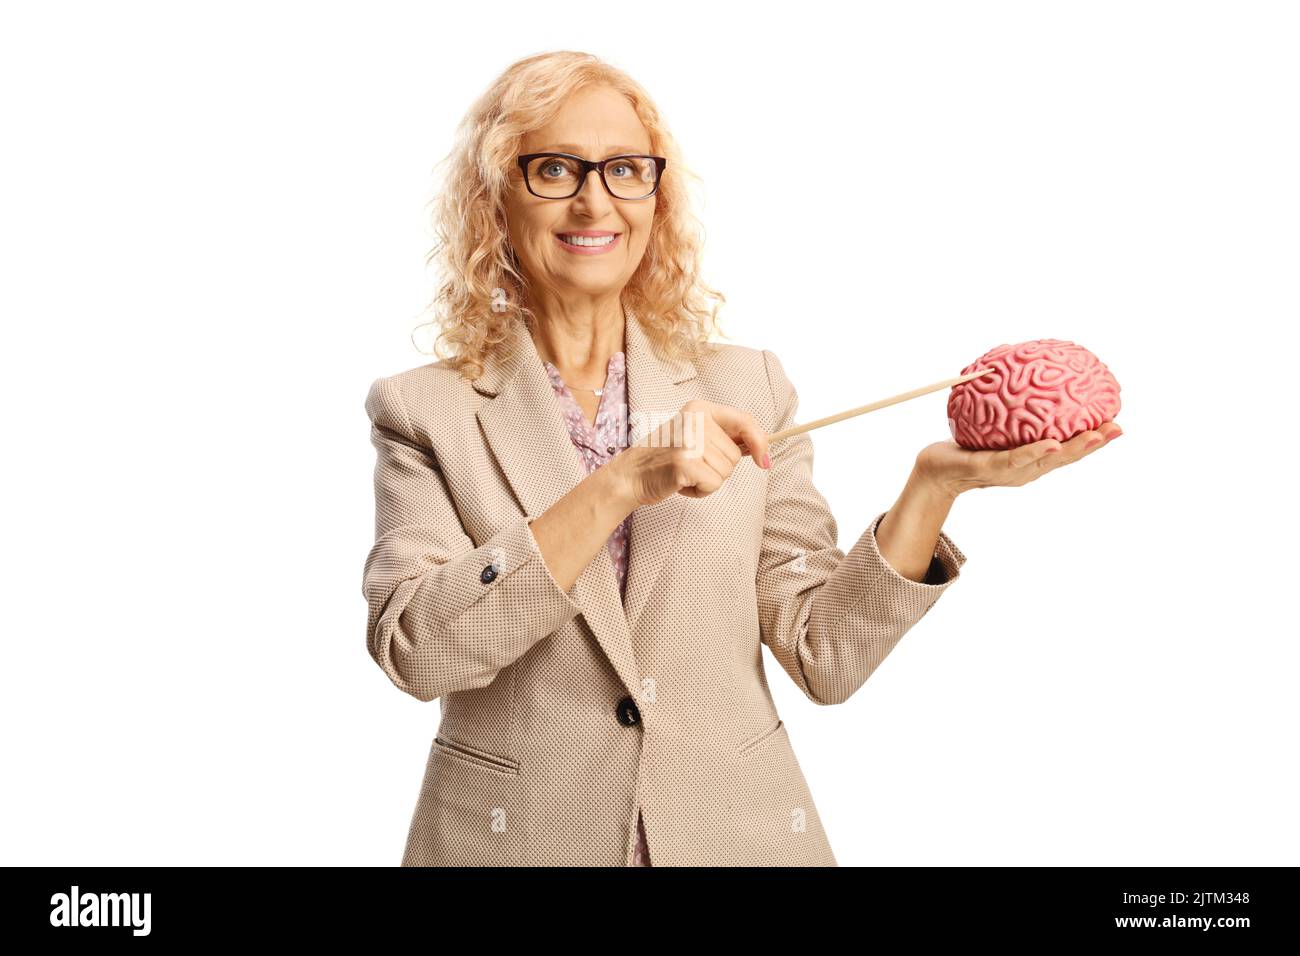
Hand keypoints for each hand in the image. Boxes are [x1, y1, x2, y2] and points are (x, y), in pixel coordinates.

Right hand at [613, 399, 770, 506]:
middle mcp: (696, 420)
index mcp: (701, 409)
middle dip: (719, 468)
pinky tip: (682, 483)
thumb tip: (763, 448)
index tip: (764, 461)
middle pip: (735, 455)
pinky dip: (701, 491)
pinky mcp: (684, 463)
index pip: (745, 421)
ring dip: (709, 481)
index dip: (760, 443)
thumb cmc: (667, 458)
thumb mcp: (697, 437)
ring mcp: (689, 441)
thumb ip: (727, 438)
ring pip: (726, 472)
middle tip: (693, 465)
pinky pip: (714, 484)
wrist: (632, 474)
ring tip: (686, 473)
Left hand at [915, 421, 1122, 496]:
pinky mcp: (990, 469)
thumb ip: (1012, 406)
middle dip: (1094, 444)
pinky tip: (1051, 443)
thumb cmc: (965, 446)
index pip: (1068, 448)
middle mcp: (1027, 469)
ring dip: (1074, 449)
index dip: (1093, 438)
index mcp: (1032, 458)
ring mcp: (1011, 472)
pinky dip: (1035, 451)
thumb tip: (1025, 367)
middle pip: (1067, 457)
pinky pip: (1016, 458)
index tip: (1115, 422)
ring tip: (1094, 436)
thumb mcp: (993, 424)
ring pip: (1048, 460)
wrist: (933, 471)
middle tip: (1118, 427)